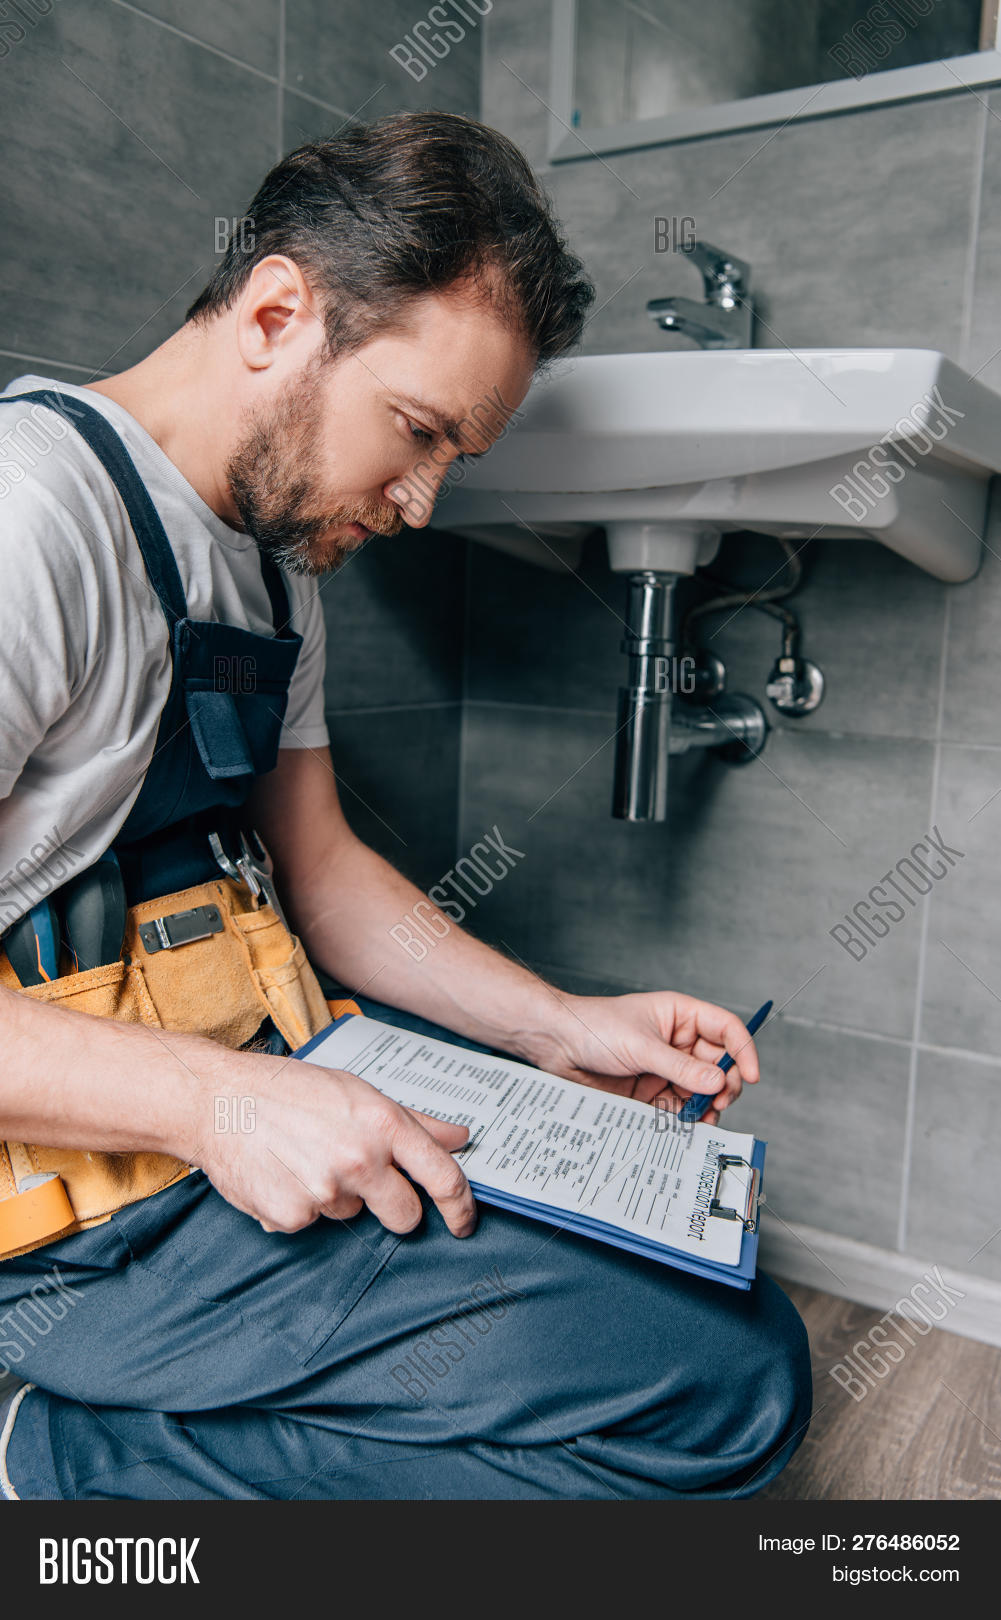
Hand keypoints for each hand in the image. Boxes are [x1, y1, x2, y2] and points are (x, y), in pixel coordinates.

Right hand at [186, 1046, 476, 1236]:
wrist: (218, 1100)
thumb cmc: (289, 1090)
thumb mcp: (358, 1092)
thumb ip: (414, 1120)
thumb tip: (460, 1137)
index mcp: (384, 1123)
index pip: (442, 1177)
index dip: (461, 1208)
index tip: (463, 1222)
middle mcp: (360, 1159)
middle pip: (405, 1215)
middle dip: (395, 1208)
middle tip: (365, 1181)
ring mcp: (325, 1190)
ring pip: (352, 1214)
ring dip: (338, 1196)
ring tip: (306, 1158)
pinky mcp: (292, 1215)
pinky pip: (313, 1222)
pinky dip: (301, 1205)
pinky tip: (282, 1174)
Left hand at [531, 991, 761, 1124]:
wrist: (556, 1046)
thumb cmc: (594, 1027)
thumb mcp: (640, 1045)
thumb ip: (679, 1068)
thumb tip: (718, 1082)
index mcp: (681, 1016)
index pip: (726, 1029)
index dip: (743, 1050)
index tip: (753, 1075)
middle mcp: (678, 1042)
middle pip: (719, 1066)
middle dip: (724, 1086)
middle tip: (718, 1103)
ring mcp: (666, 1068)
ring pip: (701, 1091)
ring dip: (705, 1106)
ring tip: (701, 1119)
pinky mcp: (651, 1092)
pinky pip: (678, 1108)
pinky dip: (685, 1119)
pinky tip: (684, 1127)